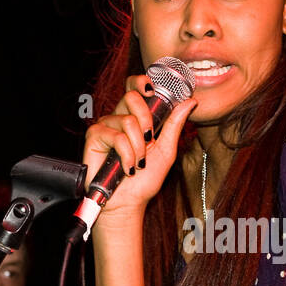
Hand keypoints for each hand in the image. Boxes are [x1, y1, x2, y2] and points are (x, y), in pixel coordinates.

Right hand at [81, 74, 197, 221]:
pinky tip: (127, 168)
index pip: (136, 86)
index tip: (154, 90)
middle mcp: (120, 117)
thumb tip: (190, 101)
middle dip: (147, 119)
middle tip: (149, 140)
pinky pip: (116, 136)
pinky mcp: (94, 136)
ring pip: (128, 120)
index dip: (143, 82)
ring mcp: (106, 125)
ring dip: (138, 147)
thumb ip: (175, 124)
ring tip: (137, 163)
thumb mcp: (166, 150)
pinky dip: (126, 155)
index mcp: (136, 117)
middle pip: (132, 95)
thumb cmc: (144, 180)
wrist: (128, 203)